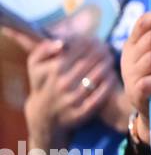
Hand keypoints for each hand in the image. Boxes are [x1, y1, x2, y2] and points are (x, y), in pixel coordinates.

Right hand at [18, 32, 116, 149]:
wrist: (43, 115)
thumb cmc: (43, 82)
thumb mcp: (35, 65)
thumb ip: (45, 49)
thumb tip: (61, 43)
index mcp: (53, 70)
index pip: (77, 50)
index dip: (89, 43)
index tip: (95, 40)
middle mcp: (62, 85)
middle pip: (89, 62)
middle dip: (101, 52)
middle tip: (106, 48)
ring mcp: (72, 99)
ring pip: (96, 78)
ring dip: (107, 65)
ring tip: (110, 58)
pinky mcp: (81, 113)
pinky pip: (100, 97)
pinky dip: (108, 84)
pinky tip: (111, 76)